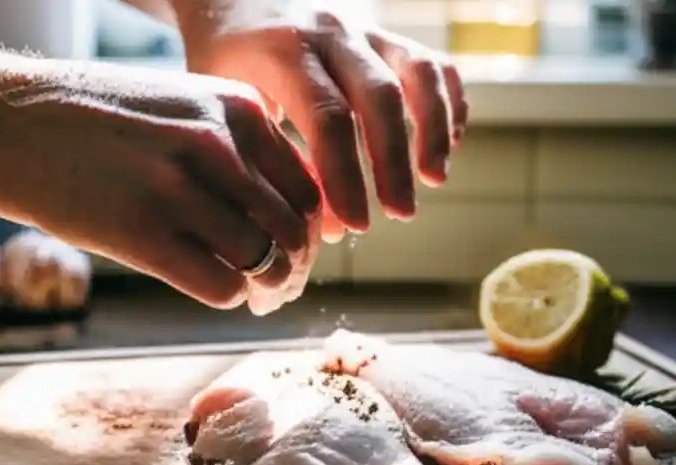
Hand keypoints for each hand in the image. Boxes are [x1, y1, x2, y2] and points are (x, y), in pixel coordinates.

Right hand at [0, 61, 320, 312]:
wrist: (13, 124)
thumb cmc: (100, 121)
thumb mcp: (184, 106)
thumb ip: (240, 147)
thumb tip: (294, 215)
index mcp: (237, 109)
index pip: (307, 188)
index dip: (307, 231)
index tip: (292, 250)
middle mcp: (217, 144)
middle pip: (293, 230)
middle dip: (293, 267)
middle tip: (278, 286)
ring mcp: (179, 189)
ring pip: (264, 262)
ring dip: (266, 289)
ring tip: (253, 294)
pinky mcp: (144, 233)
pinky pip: (221, 285)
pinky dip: (231, 297)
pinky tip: (218, 290)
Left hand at [176, 2, 468, 241]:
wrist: (232, 2)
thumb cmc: (225, 66)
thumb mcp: (231, 108)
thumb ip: (271, 162)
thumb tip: (327, 230)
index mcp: (283, 52)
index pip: (328, 119)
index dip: (346, 177)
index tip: (356, 225)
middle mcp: (330, 33)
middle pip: (380, 97)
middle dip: (394, 163)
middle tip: (400, 214)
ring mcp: (365, 30)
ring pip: (420, 71)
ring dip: (434, 129)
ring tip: (435, 180)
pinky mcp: (388, 36)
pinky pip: (434, 64)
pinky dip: (449, 103)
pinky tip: (449, 144)